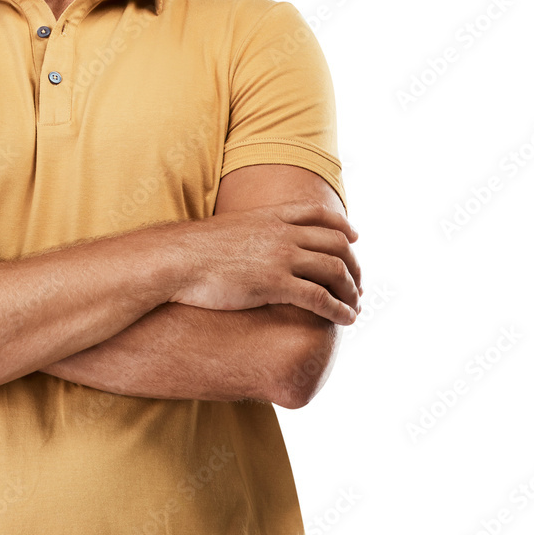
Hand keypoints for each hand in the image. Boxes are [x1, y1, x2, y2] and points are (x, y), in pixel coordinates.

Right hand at [169, 199, 361, 324]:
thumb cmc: (194, 250)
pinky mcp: (275, 283)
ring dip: (351, 289)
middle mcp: (282, 232)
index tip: (354, 237)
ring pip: (335, 270)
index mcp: (270, 215)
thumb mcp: (228, 229)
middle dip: (353, 264)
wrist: (176, 259)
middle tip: (358, 283)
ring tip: (355, 305)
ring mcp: (281, 257)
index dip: (342, 226)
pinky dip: (340, 309)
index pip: (319, 215)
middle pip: (336, 243)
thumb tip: (250, 243)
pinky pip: (321, 297)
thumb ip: (250, 231)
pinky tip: (345, 319)